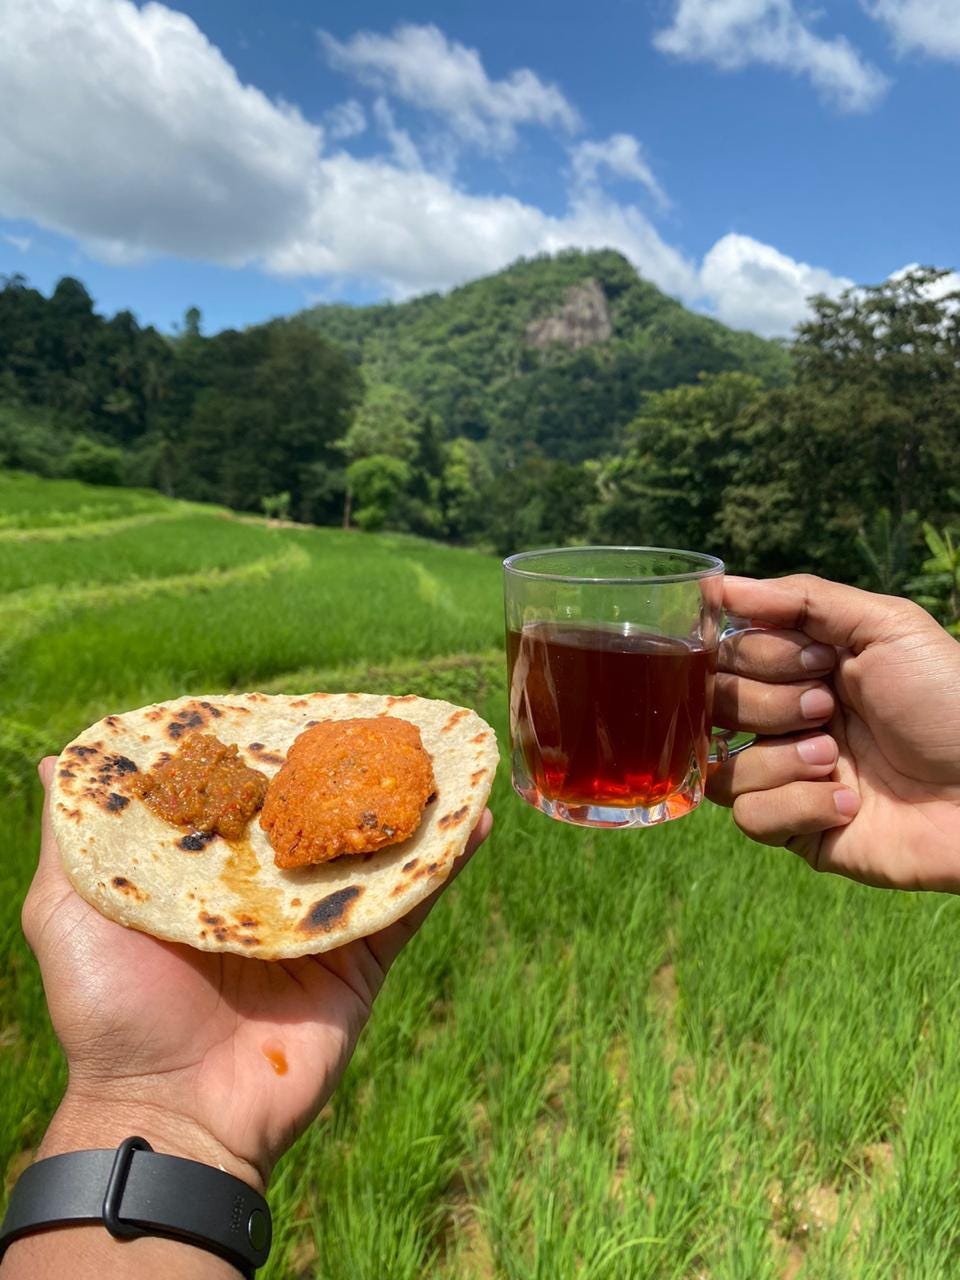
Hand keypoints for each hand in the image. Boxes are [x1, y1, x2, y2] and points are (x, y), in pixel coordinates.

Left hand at [23, 758, 491, 1190]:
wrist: (170, 1112)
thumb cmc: (110, 1011)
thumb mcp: (66, 912)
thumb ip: (71, 838)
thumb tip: (54, 760)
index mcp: (207, 874)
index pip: (249, 797)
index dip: (275, 752)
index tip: (301, 708)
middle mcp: (267, 891)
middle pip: (320, 816)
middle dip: (353, 771)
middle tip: (388, 720)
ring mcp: (319, 925)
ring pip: (375, 850)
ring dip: (413, 805)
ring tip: (447, 755)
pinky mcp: (361, 960)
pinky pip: (411, 904)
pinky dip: (448, 862)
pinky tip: (477, 818)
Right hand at [707, 575, 959, 890]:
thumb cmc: (948, 702)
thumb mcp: (887, 626)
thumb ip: (802, 598)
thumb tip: (716, 585)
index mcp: (803, 669)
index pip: (730, 654)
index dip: (760, 657)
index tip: (819, 660)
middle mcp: (788, 722)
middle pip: (716, 707)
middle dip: (769, 705)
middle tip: (828, 710)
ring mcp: (791, 778)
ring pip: (722, 766)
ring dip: (780, 760)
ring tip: (836, 761)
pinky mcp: (799, 832)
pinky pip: (750, 818)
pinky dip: (796, 807)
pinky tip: (848, 806)